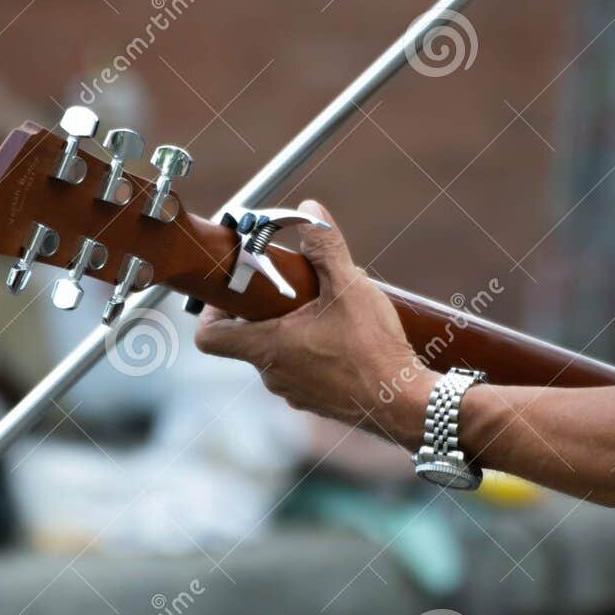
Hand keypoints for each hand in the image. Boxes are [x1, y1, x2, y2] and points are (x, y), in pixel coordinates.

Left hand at [193, 201, 430, 441]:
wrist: (405, 404)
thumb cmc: (372, 351)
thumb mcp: (348, 286)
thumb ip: (324, 246)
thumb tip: (309, 211)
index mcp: (266, 347)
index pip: (209, 336)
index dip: (212, 310)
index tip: (234, 290)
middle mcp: (272, 375)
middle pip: (247, 338)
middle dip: (265, 309)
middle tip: (291, 286)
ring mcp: (294, 392)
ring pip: (277, 354)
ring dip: (291, 330)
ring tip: (325, 309)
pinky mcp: (318, 401)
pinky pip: (303, 371)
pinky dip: (313, 352)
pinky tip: (345, 337)